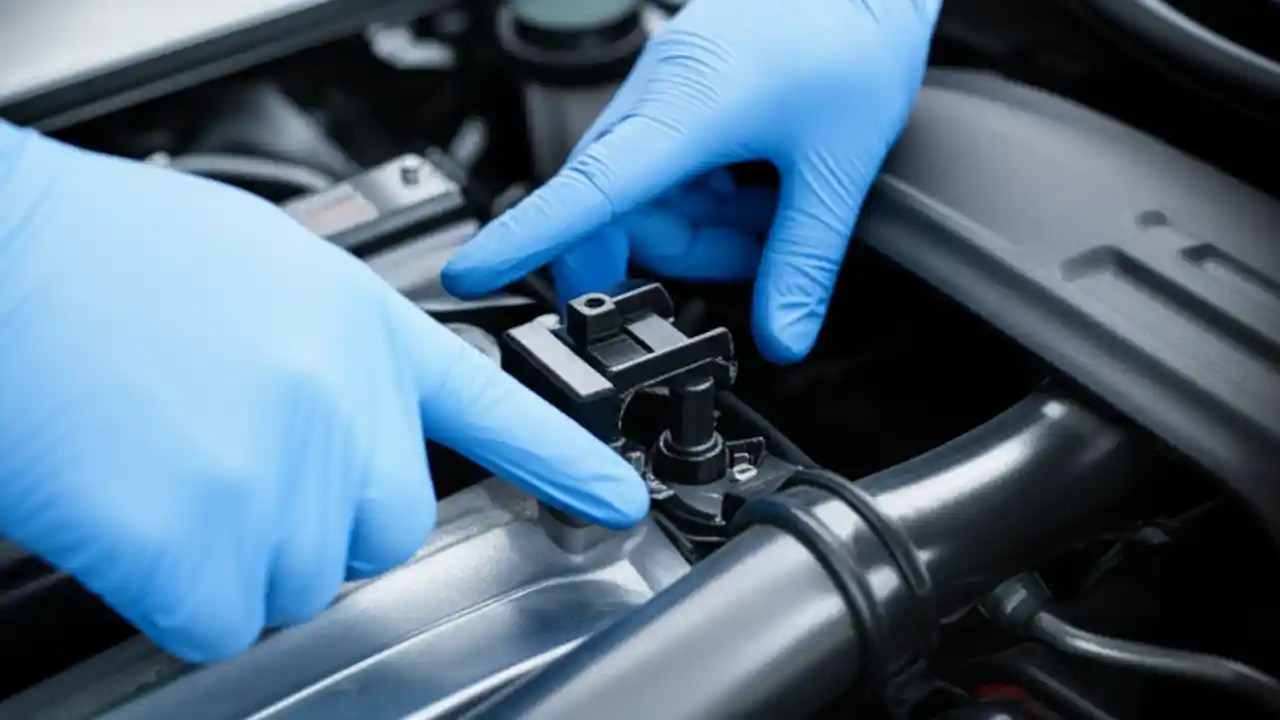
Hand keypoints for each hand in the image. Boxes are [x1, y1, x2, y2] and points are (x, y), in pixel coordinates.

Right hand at [0, 123, 647, 661]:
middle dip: (321, 520)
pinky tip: (138, 515)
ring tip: (172, 468)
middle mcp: (346, 405)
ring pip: (300, 581)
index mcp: (367, 331)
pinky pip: (224, 620)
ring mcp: (283, 476)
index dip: (563, 463)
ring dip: (241, 553)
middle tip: (239, 465)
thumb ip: (333, 355)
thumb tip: (339, 421)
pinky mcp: (204, 542)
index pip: (497, 408)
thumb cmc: (112, 257)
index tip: (614, 501)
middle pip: (389, 531)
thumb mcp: (269, 271)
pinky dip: (181, 592)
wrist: (3, 253)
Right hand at [443, 0, 941, 363]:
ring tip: (777, 215)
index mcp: (684, 107)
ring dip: (706, 230)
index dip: (523, 238)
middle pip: (617, 211)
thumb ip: (803, 260)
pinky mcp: (681, 93)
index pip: (585, 189)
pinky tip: (765, 194)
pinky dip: (713, 201)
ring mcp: (665, 94)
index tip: (471, 272)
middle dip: (675, 257)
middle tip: (748, 267)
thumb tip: (782, 336)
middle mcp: (656, 98)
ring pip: (648, 199)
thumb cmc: (852, 34)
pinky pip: (669, 171)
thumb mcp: (838, 166)